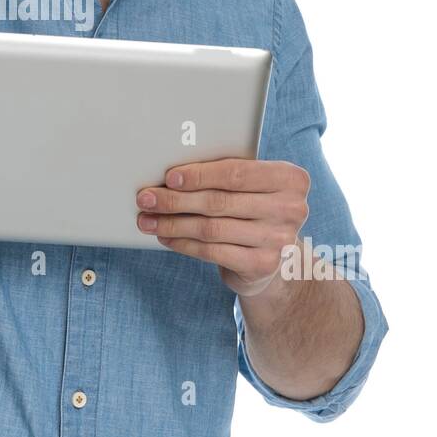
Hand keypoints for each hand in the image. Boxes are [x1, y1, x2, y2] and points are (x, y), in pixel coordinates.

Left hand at [135, 157, 311, 298]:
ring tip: (148, 219)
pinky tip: (166, 237)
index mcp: (290, 179)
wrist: (276, 258)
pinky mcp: (262, 264)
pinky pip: (212, 251)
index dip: (199, 175)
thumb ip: (226, 175)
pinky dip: (183, 243)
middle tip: (146, 198)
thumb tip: (171, 176)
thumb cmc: (254, 210)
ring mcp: (279, 239)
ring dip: (173, 223)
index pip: (236, 173)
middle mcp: (290, 208)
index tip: (169, 177)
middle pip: (219, 201)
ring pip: (211, 228)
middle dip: (176, 200)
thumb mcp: (252, 187)